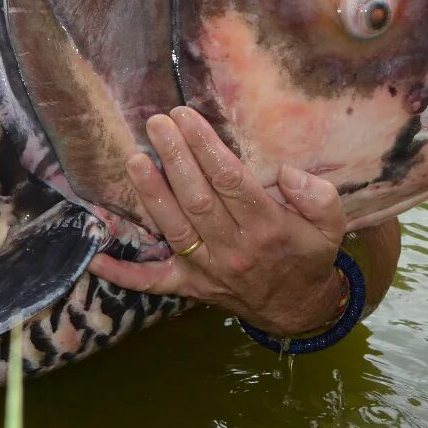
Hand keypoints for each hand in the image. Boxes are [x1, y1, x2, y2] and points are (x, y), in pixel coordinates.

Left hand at [88, 106, 347, 335]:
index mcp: (268, 229)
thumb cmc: (307, 256)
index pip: (231, 181)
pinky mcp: (188, 287)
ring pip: (174, 229)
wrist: (297, 310)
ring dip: (150, 194)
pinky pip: (151, 282)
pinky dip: (122, 273)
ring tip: (134, 159)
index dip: (206, 147)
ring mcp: (207, 270)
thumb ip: (318, 197)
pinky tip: (95, 257)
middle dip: (175, 158)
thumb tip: (287, 174)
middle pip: (198, 199)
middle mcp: (235, 250)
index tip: (186, 116)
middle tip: (156, 123)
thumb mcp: (331, 227)